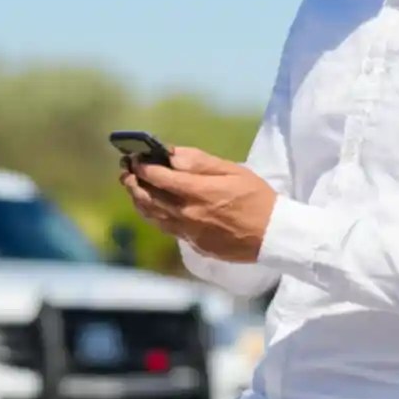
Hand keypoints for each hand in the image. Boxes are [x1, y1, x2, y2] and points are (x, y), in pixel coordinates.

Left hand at [118, 147, 276, 262]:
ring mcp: (188, 231)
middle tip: (126, 171)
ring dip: (137, 199)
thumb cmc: (256, 198)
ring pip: (152, 215)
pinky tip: (150, 207)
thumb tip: (172, 154)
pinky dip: (152, 215)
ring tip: (132, 188)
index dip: (142, 166)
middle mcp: (187, 213)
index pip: (158, 177)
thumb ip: (200, 162)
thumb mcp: (233, 171)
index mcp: (197, 192)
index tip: (135, 158)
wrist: (273, 235)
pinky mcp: (193, 244)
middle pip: (148, 197)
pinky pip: (165, 228)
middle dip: (133, 182)